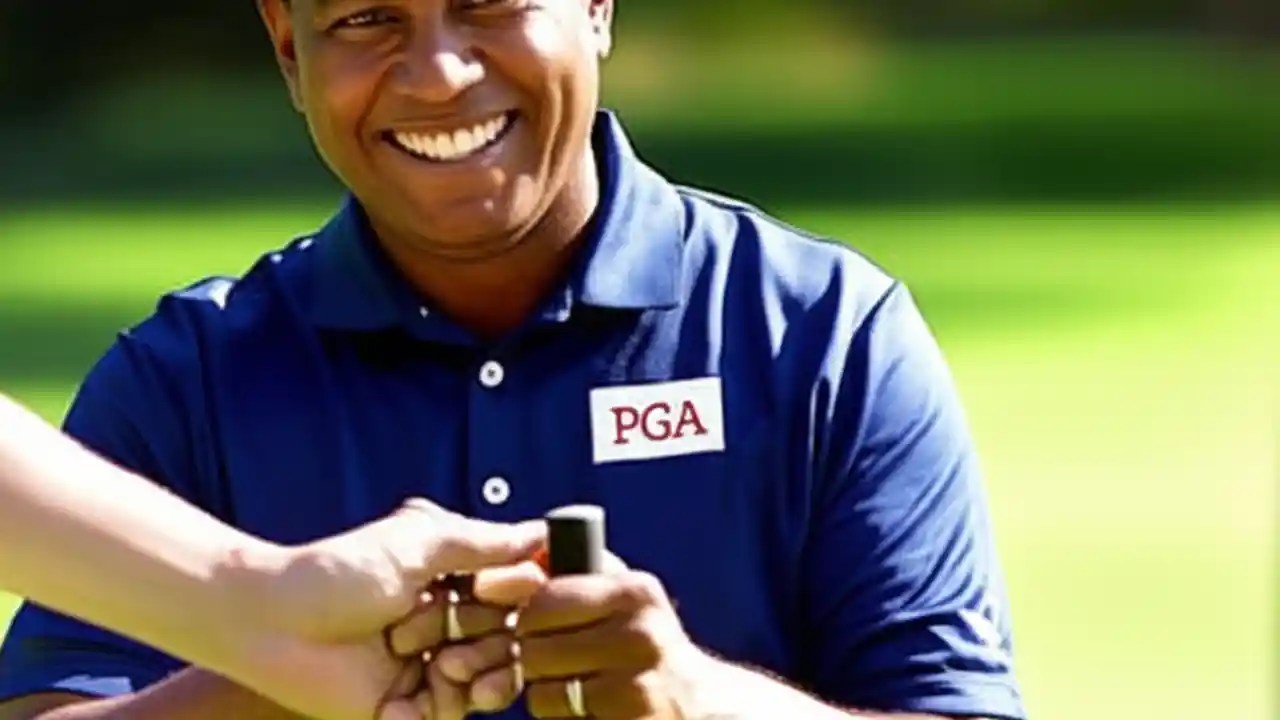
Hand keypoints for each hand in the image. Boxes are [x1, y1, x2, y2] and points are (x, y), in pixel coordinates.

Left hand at [227, 498, 545, 719]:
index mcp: (455, 579)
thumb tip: (542, 533)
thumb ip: (484, 543)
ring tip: (438, 671)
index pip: (519, 594)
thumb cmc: (340, 571)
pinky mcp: (404, 707)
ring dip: (470, 680)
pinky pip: (445, 717)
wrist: (271, 622)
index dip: (519, 598)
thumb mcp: (418, 543)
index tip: (496, 593)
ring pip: (489, 685)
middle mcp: (448, 622)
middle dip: (489, 643)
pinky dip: (429, 713)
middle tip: (448, 641)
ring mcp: (427, 666)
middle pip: (511, 643)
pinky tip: (396, 705)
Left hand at [463, 555, 709, 719]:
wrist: (697, 702)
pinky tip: (586, 709)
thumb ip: (566, 570)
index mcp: (635, 593)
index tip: (534, 624)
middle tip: (550, 660)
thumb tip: (490, 577)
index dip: (527, 617)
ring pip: (543, 694)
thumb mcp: (622, 593)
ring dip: (546, 694)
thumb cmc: (644, 639)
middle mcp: (641, 636)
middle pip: (536, 650)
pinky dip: (563, 719)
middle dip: (532, 659)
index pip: (544, 601)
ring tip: (572, 685)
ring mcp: (639, 688)